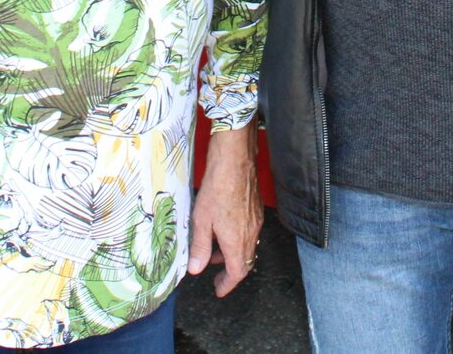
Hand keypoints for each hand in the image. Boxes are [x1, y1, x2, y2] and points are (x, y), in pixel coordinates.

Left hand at [189, 126, 261, 296]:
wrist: (235, 161)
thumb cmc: (216, 189)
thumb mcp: (201, 221)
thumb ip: (200, 247)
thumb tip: (196, 270)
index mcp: (237, 242)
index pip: (236, 273)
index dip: (227, 285)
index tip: (219, 291)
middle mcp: (251, 234)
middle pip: (245, 262)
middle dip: (230, 272)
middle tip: (216, 275)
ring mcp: (256, 222)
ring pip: (248, 247)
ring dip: (233, 254)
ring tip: (214, 251)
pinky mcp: (256, 210)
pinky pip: (250, 233)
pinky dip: (238, 240)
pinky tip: (223, 230)